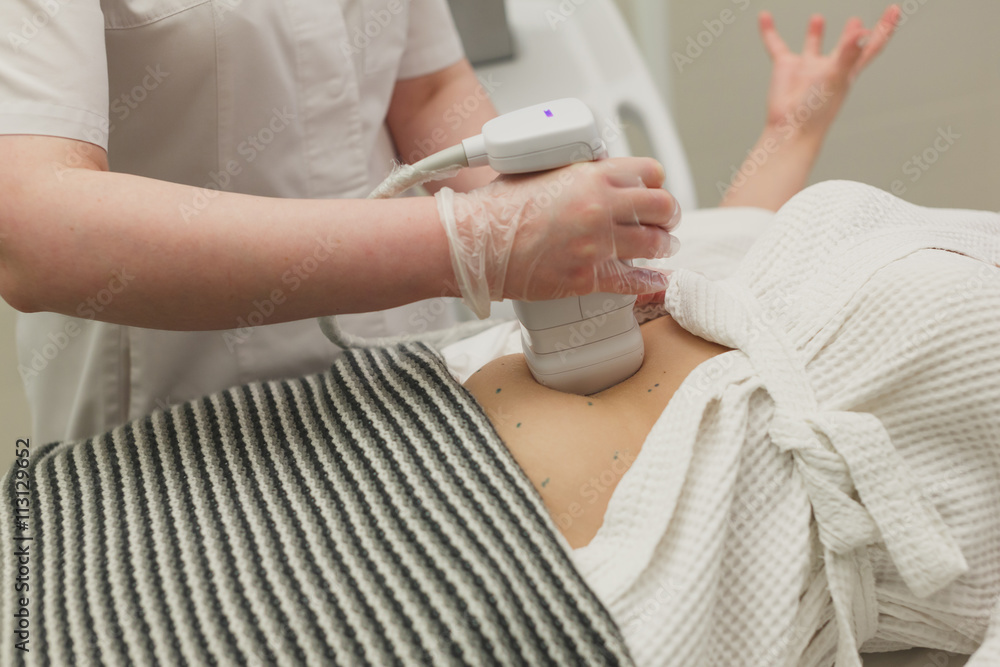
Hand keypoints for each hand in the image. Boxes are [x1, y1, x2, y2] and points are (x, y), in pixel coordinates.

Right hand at [435, 158, 679, 317]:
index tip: (655, 191)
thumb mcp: (542, 170)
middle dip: (666, 214)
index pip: (649, 173)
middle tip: (665, 220)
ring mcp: (596, 244)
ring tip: (661, 247)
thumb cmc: (499, 207)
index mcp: (591, 175)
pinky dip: (651, 281)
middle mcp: (600, 207)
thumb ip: (577, 173)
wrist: (476, 242)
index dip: (656, 183)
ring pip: (654, 244)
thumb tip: (598, 177)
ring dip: (661, 246)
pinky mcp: (586, 277)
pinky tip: (658, 279)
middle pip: (661, 207)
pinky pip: (633, 281)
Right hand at [759, 6, 899, 140]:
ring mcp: (806, 68)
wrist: (789, 128)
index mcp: (849, 70)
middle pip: (845, 47)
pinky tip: (765, 18)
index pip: (872, 45)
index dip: (885, 28)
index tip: (895, 10)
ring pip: (812, 46)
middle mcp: (829, 68)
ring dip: (815, 33)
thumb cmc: (816, 111)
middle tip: (856, 20)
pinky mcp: (785, 68)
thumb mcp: (836, 78)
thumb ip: (849, 53)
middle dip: (852, 34)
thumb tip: (862, 32)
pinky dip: (769, 31)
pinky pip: (776, 45)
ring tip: (817, 18)